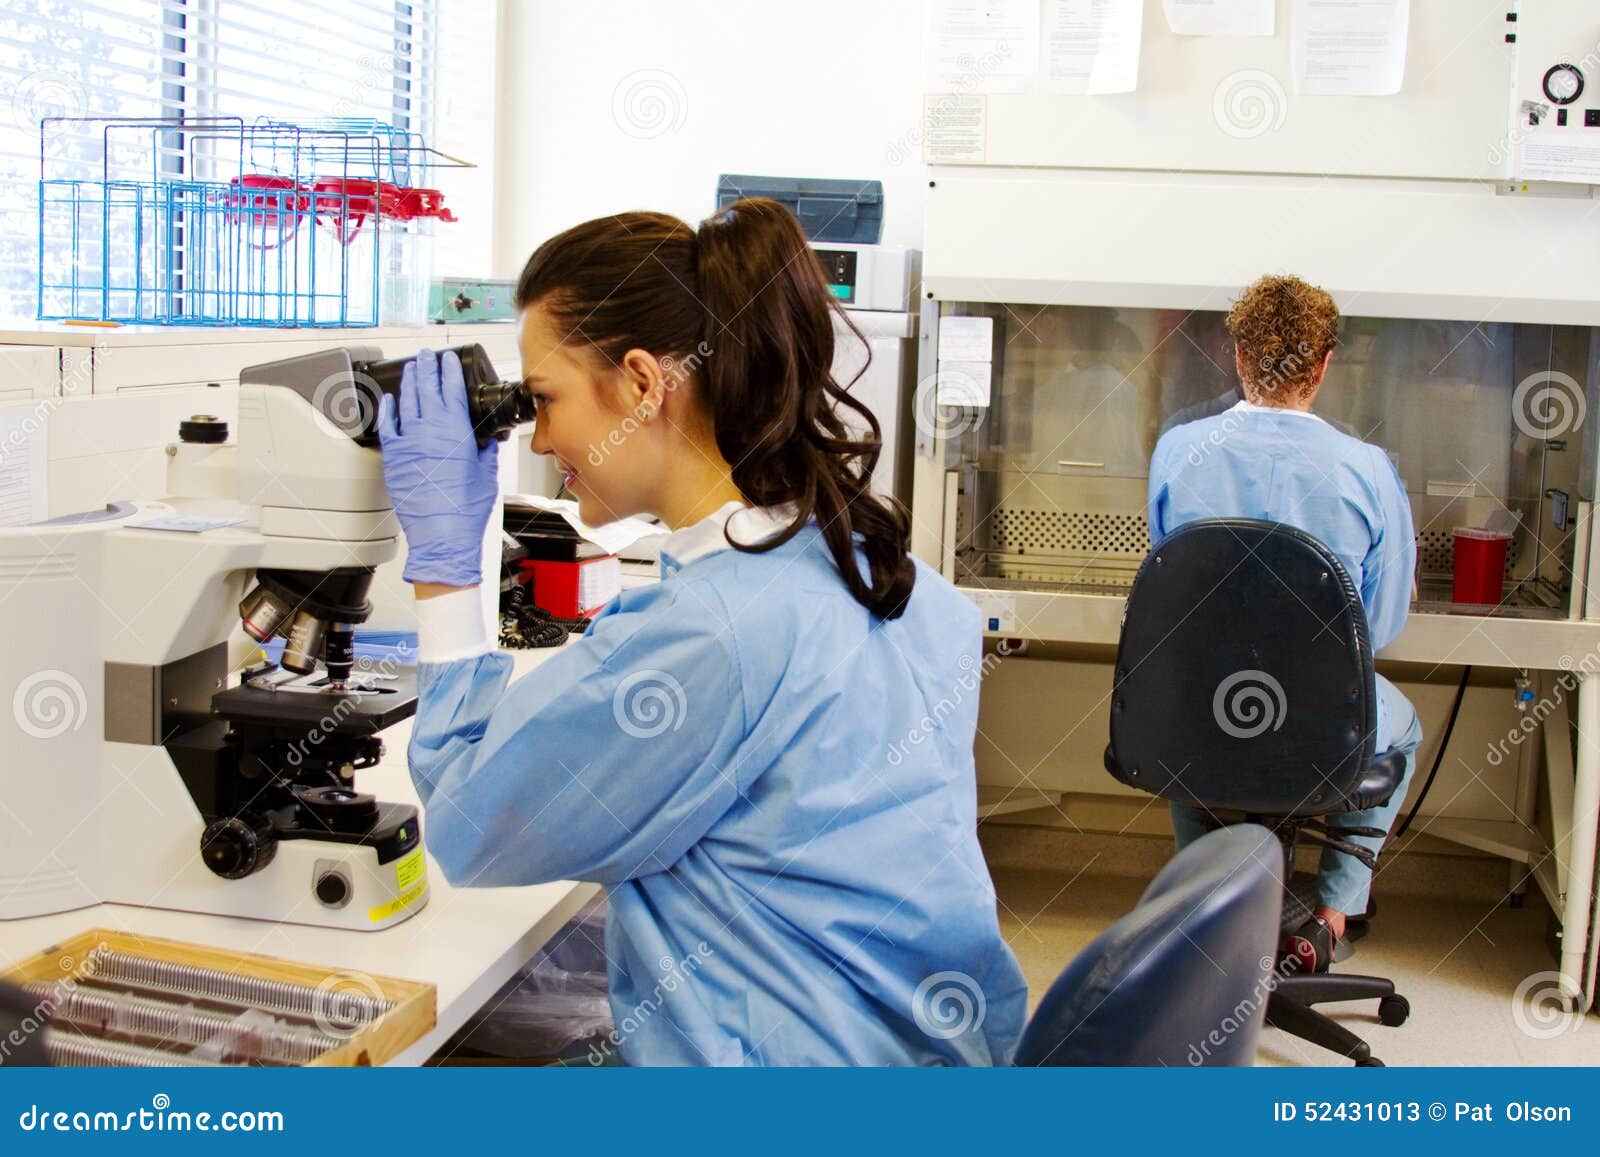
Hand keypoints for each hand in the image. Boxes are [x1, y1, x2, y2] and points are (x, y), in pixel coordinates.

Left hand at [377, 348, 499, 586]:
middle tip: (427, 355)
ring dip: (410, 381)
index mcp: (456, 431)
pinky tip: (391, 400)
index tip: (449, 359)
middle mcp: (430, 430)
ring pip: (406, 401)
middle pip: (427, 388)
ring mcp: (408, 442)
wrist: (442, 534)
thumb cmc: (465, 510)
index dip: (450, 370)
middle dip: (427, 367)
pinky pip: (388, 425)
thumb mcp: (486, 474)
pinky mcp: (393, 457)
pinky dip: (389, 409)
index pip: (452, 388)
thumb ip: (484, 450)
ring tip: (412, 368)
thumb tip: (485, 440)